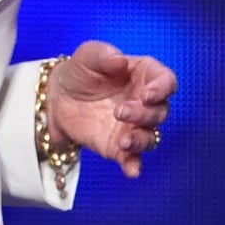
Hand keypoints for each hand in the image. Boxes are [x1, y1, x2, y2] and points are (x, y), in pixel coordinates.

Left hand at [46, 41, 176, 179]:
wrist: (58, 97)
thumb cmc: (80, 71)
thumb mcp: (88, 55)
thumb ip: (104, 53)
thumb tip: (120, 61)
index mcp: (143, 76)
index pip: (166, 81)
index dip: (162, 88)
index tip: (148, 94)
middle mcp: (145, 103)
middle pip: (160, 111)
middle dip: (145, 114)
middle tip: (121, 112)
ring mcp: (134, 126)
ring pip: (151, 137)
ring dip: (142, 140)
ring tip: (124, 140)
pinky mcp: (120, 146)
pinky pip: (134, 159)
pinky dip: (135, 165)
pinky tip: (131, 170)